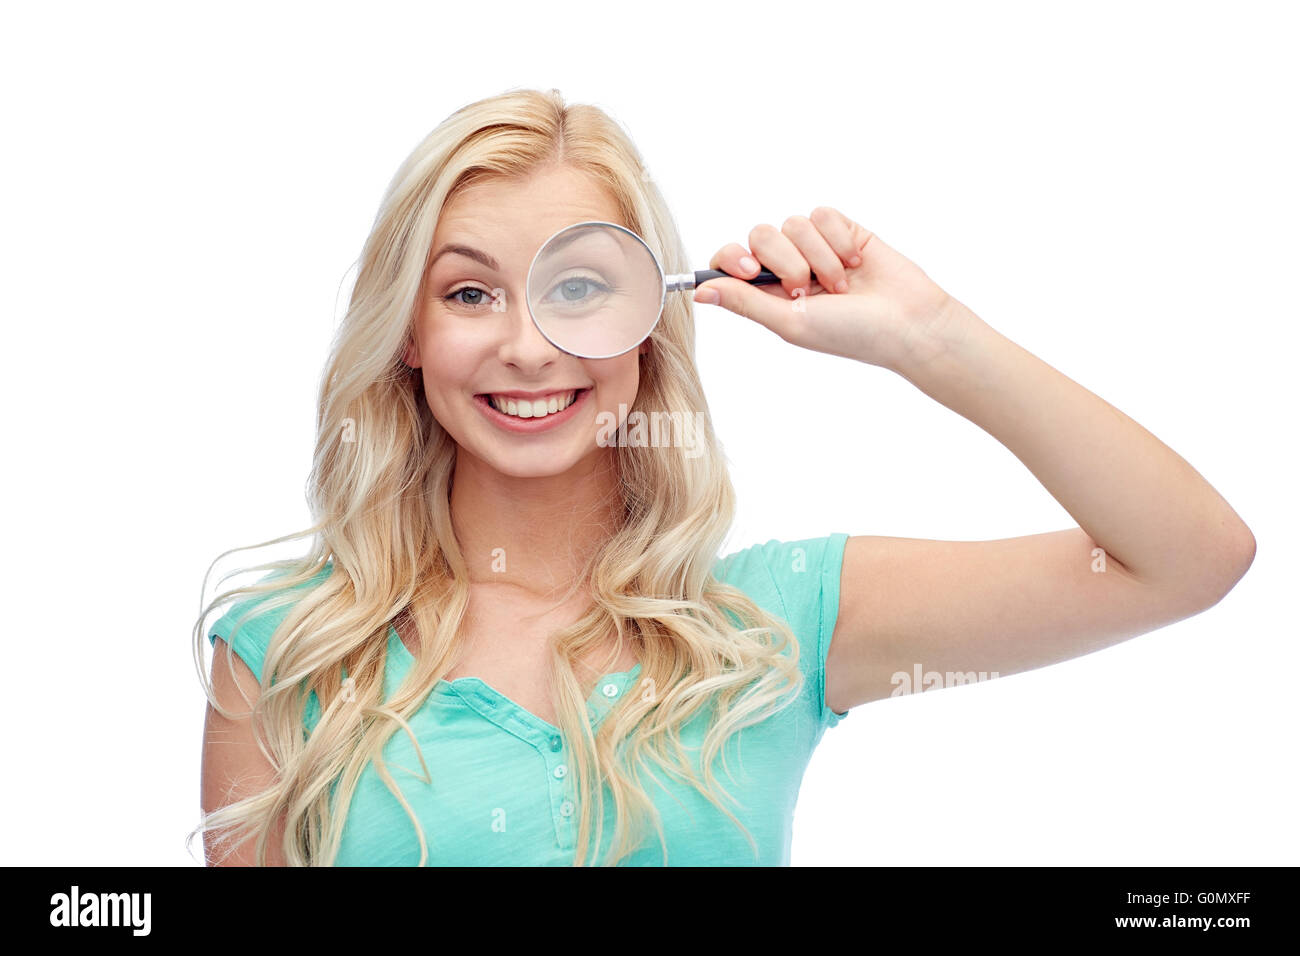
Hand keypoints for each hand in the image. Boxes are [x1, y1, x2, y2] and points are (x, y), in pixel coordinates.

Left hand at [693, 206, 960, 369]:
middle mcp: (788, 267)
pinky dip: (838, 240)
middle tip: (808, 290)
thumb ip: (745, 303)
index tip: (751, 270)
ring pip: (793, 224)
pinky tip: (856, 264)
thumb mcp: (791, 323)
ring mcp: (815, 247)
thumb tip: (699, 292)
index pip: (729, 261)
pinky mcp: (843, 230)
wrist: (908, 323)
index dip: (732, 259)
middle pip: (760, 235)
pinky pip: (823, 215)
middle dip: (785, 261)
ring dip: (819, 257)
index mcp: (767, 294)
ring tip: (841, 285)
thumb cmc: (851, 334)